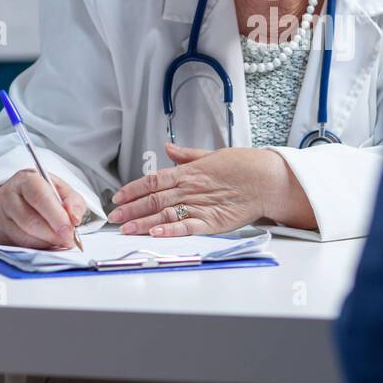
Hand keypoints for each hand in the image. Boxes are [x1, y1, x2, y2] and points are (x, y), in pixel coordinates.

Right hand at [0, 171, 86, 248]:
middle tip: (67, 239)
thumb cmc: (41, 194)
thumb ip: (73, 202)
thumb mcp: (61, 190)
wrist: (15, 198)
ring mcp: (1, 216)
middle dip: (53, 234)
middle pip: (30, 221)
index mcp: (26, 180)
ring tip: (59, 241)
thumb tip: (74, 218)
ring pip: (24, 237)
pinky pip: (19, 246)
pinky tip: (46, 243)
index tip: (69, 229)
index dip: (56, 216)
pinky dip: (37, 248)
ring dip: (46, 243)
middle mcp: (9, 196)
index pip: (39, 198)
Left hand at [108, 143, 290, 235]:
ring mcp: (200, 205)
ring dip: (143, 222)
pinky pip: (187, 226)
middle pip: (153, 199)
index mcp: (189, 172)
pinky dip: (170, 230)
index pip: (153, 180)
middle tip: (114, 217)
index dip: (133, 189)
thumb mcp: (213, 155)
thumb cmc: (244, 167)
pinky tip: (155, 233)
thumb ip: (188, 155)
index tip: (117, 197)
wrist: (268, 180)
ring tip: (126, 228)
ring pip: (165, 213)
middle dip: (131, 209)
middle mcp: (190, 188)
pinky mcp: (212, 221)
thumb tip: (168, 149)